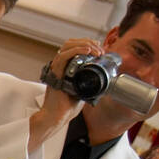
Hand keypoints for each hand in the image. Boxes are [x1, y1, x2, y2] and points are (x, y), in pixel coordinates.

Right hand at [30, 38, 96, 153]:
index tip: (99, 48)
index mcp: (64, 68)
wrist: (57, 117)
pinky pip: (64, 57)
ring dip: (84, 45)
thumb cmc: (66, 107)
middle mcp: (59, 66)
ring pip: (67, 46)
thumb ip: (88, 82)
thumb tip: (102, 80)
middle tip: (99, 48)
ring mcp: (56, 69)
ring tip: (96, 50)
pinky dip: (76, 51)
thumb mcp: (83, 90)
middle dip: (87, 42)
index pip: (73, 48)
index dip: (86, 44)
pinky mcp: (55, 74)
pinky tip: (87, 51)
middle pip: (70, 43)